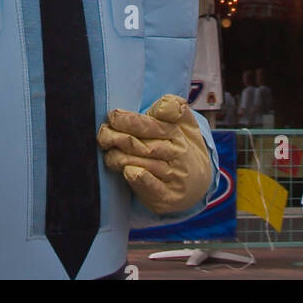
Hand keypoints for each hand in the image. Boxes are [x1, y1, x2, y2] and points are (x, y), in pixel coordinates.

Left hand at [97, 93, 211, 215]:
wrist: (199, 183)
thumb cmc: (183, 147)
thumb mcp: (186, 124)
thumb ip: (175, 108)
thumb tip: (163, 104)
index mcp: (178, 133)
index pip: (153, 124)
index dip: (130, 120)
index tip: (113, 116)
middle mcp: (178, 155)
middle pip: (144, 145)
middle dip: (119, 138)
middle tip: (103, 134)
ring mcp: (173, 178)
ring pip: (143, 164)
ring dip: (120, 157)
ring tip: (108, 151)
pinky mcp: (168, 198)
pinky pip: (153, 189)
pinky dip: (140, 180)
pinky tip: (129, 172)